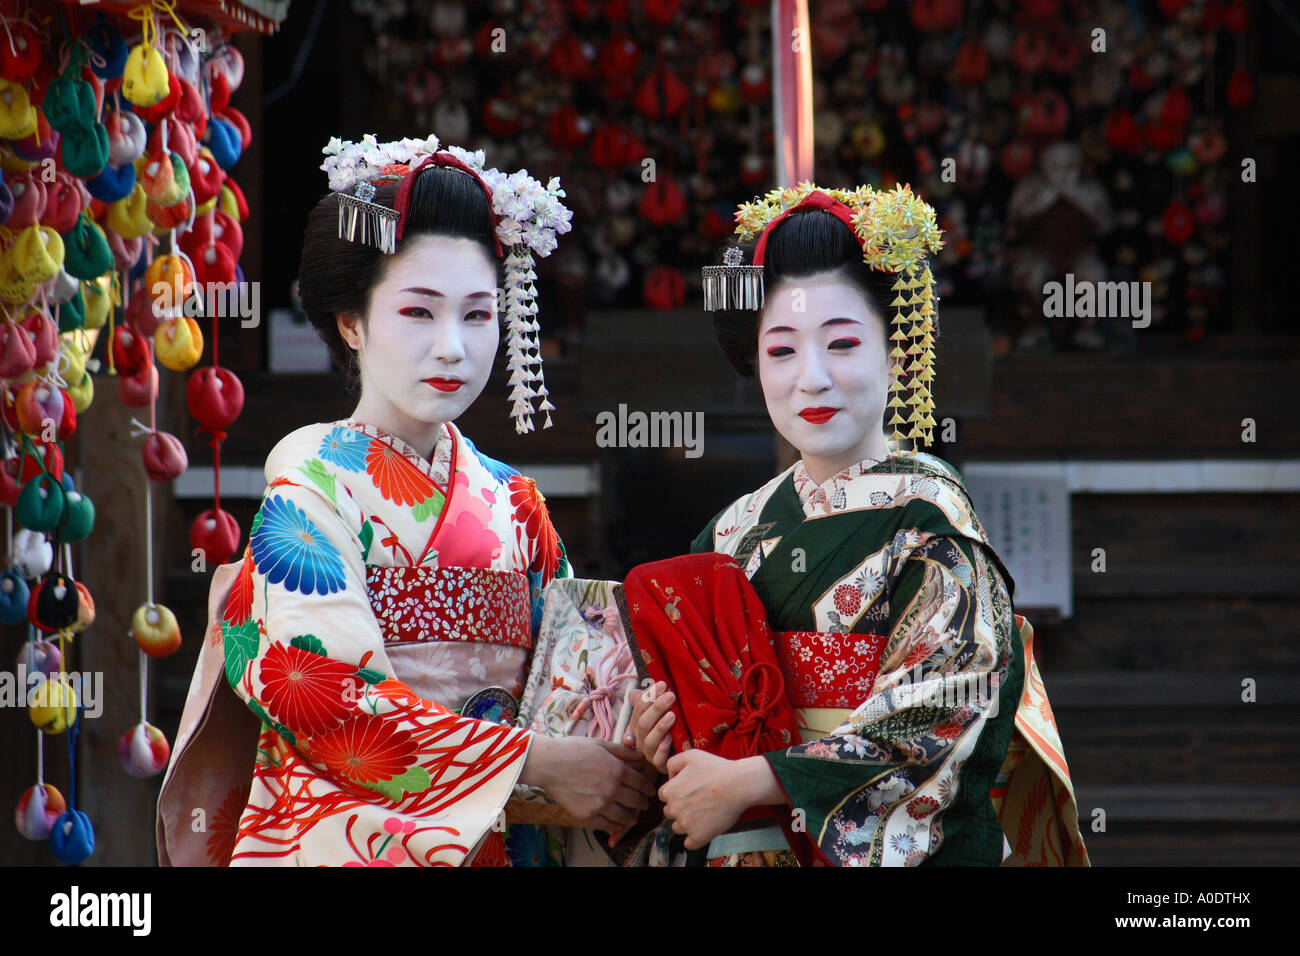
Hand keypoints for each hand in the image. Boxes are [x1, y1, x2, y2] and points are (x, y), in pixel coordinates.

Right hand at [520, 736, 655, 839]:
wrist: (548, 764)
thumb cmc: (573, 750)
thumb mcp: (600, 744)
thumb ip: (622, 751)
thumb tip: (639, 754)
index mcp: (617, 770)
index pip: (641, 783)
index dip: (648, 787)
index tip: (650, 790)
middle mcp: (612, 789)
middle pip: (636, 800)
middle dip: (643, 802)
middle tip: (644, 803)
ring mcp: (600, 804)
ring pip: (624, 816)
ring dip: (632, 817)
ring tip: (633, 817)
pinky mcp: (587, 815)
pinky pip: (607, 825)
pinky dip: (615, 826)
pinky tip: (618, 824)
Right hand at [623, 680, 675, 772]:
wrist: (681, 751)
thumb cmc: (669, 726)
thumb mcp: (658, 711)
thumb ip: (646, 701)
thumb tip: (636, 692)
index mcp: (637, 725)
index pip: (638, 709)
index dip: (649, 697)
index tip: (663, 684)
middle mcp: (640, 739)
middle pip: (643, 723)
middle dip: (656, 708)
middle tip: (671, 695)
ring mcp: (649, 753)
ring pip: (649, 740)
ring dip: (660, 727)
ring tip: (673, 715)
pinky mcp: (660, 765)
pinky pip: (658, 759)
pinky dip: (663, 748)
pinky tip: (670, 738)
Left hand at [659, 751, 775, 850]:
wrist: (739, 784)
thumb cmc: (716, 768)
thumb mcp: (691, 755)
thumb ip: (672, 763)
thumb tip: (669, 777)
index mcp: (669, 791)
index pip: (664, 796)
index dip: (677, 793)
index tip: (690, 791)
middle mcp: (673, 809)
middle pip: (670, 812)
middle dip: (680, 808)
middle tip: (699, 802)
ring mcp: (685, 825)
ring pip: (678, 828)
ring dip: (687, 823)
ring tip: (704, 813)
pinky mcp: (698, 837)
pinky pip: (689, 843)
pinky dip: (695, 838)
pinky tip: (705, 828)